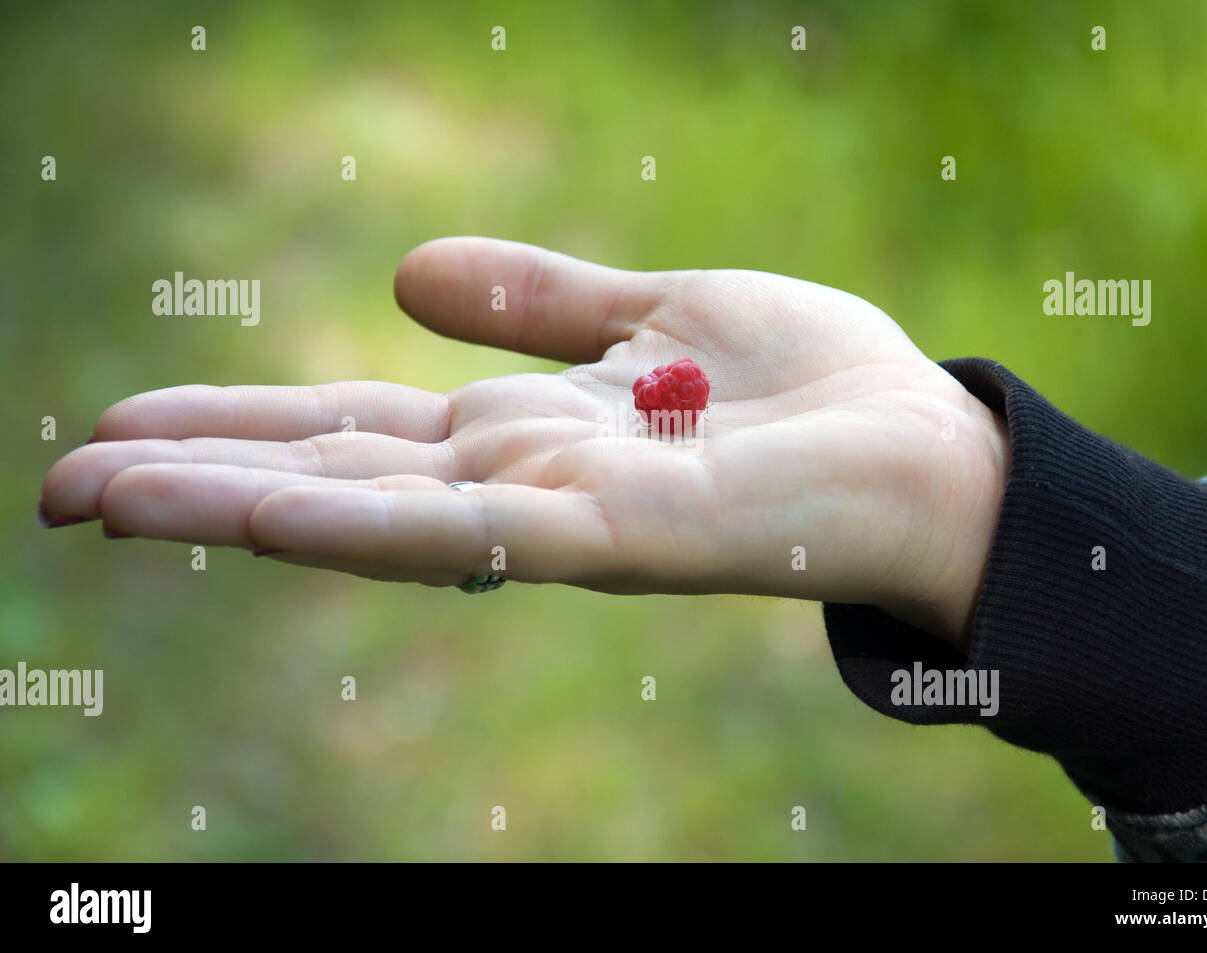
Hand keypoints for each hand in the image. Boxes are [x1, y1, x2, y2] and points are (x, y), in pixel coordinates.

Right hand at [39, 238, 1008, 649]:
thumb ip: (539, 306)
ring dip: (233, 508)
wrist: (926, 448)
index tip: (127, 423)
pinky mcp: (617, 539)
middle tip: (58, 488)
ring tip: (100, 498)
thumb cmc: (810, 386)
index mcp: (525, 434)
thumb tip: (403, 276)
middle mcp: (521, 485)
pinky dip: (357, 522)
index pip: (351, 431)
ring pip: (367, 515)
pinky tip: (257, 512)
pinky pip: (469, 530)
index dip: (238, 430)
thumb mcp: (655, 314)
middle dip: (197, 480)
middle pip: (332, 478)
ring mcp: (560, 521)